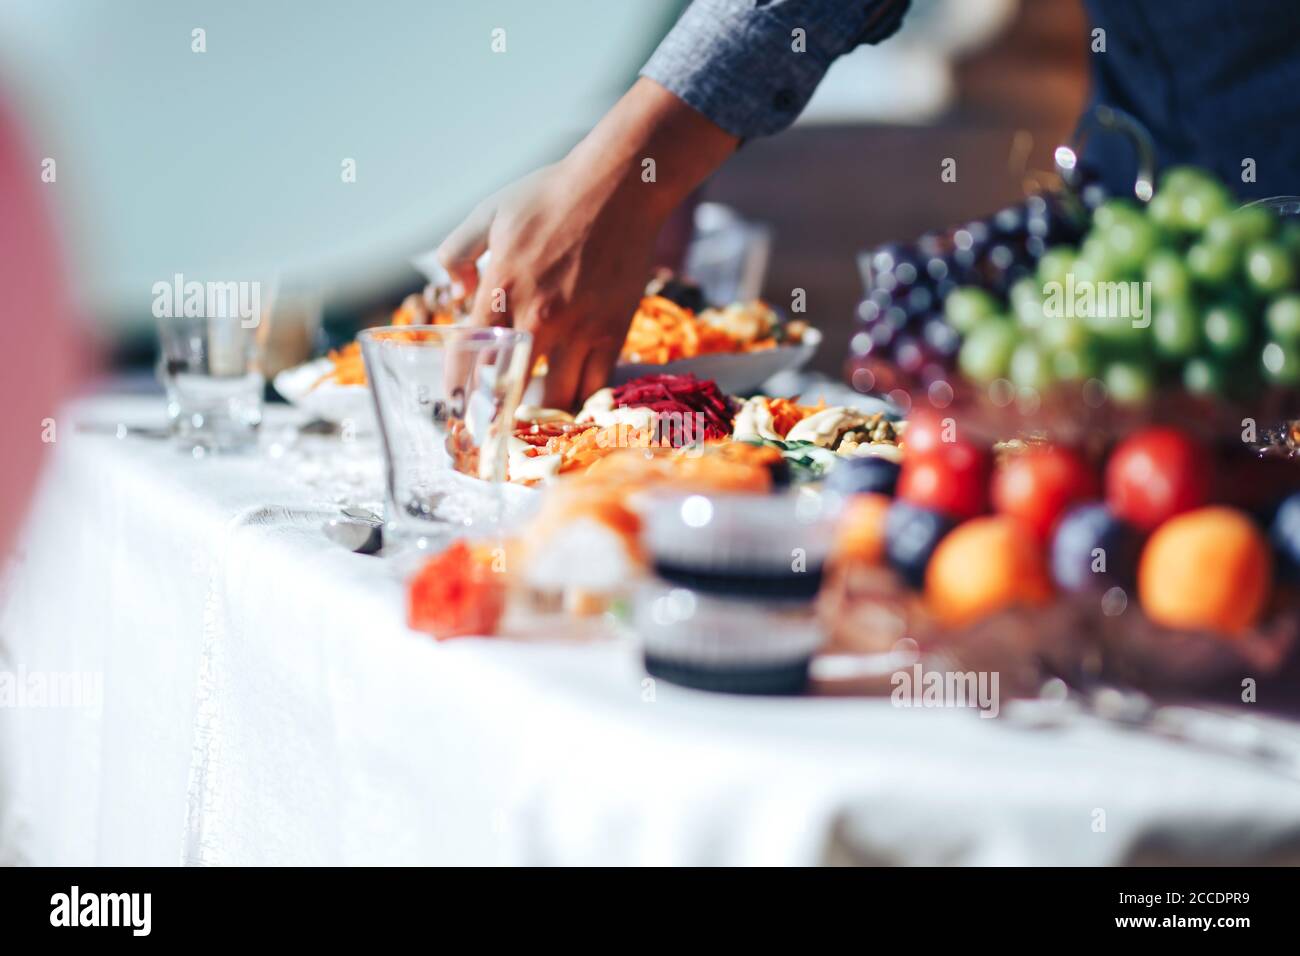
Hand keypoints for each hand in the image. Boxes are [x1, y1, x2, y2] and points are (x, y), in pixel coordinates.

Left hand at [438, 159, 659, 408]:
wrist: (620, 188)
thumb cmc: (552, 195)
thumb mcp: (490, 211)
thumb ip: (459, 251)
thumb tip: (458, 291)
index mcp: (501, 287)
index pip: (469, 354)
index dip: (459, 385)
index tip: (457, 402)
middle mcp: (538, 315)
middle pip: (509, 386)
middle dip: (496, 410)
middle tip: (491, 423)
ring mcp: (578, 328)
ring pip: (556, 395)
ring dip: (541, 409)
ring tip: (534, 414)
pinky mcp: (612, 332)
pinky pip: (594, 384)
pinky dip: (581, 398)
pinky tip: (573, 402)